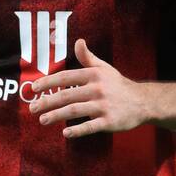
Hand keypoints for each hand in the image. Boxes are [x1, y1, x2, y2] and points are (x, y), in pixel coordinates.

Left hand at [28, 38, 151, 138]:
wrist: (143, 102)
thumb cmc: (118, 85)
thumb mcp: (104, 68)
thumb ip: (88, 58)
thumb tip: (78, 41)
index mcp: (93, 75)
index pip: (66, 77)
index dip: (49, 82)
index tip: (34, 88)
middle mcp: (97, 89)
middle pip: (67, 95)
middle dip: (47, 101)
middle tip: (32, 108)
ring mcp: (103, 106)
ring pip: (75, 110)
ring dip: (56, 115)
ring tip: (42, 120)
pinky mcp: (109, 121)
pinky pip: (91, 126)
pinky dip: (78, 130)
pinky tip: (65, 134)